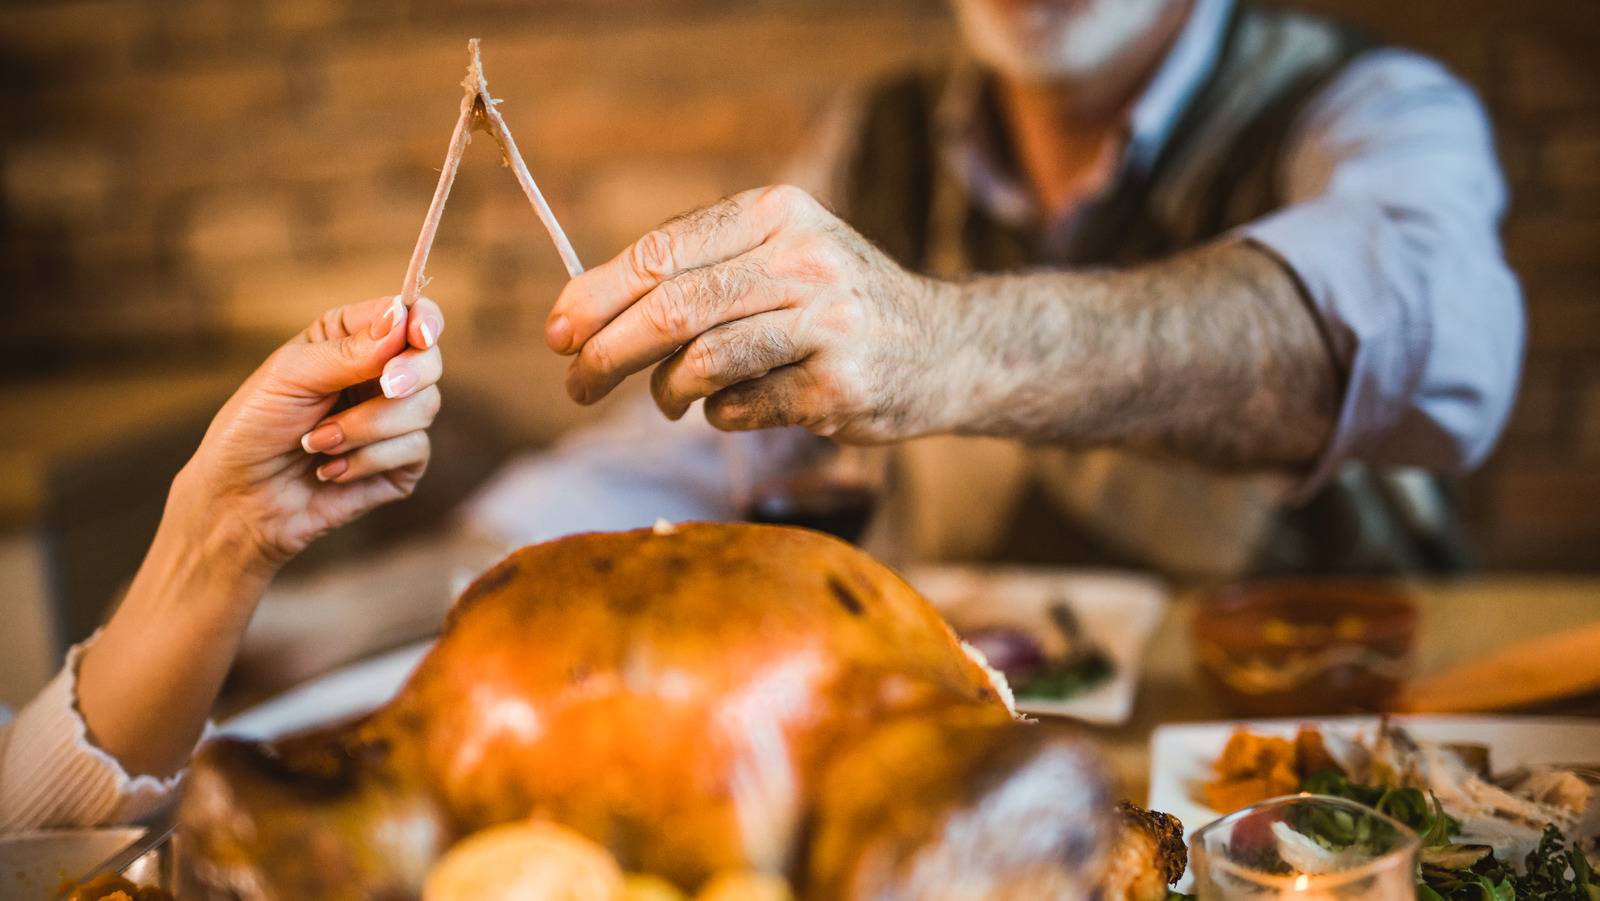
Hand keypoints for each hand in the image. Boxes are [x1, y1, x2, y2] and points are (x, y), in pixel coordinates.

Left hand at [180, 294, 445, 572]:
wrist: (240, 500)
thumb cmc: (254, 428)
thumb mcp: (291, 376)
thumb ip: (348, 350)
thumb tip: (401, 319)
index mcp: (352, 340)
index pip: (408, 315)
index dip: (423, 319)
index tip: (420, 334)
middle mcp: (380, 376)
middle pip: (429, 361)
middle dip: (409, 374)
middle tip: (387, 386)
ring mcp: (395, 422)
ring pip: (424, 407)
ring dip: (366, 427)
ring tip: (316, 443)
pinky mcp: (401, 465)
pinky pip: (414, 449)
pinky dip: (367, 460)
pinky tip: (331, 470)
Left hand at [546, 185, 951, 442]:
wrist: (945, 347)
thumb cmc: (834, 305)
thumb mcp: (776, 257)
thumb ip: (694, 271)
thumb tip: (579, 313)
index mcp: (777, 213)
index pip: (661, 252)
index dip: (595, 295)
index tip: (556, 333)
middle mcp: (805, 260)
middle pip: (672, 309)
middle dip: (607, 353)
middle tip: (575, 384)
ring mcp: (828, 325)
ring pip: (702, 364)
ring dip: (664, 392)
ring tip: (665, 400)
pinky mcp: (840, 387)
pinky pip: (740, 410)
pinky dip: (719, 415)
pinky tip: (733, 407)